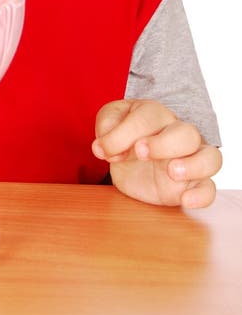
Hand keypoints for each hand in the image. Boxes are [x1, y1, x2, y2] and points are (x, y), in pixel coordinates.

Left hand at [92, 99, 221, 207]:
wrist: (132, 162)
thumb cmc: (124, 136)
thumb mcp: (109, 124)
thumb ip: (106, 126)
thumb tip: (103, 145)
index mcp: (155, 114)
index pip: (148, 116)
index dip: (127, 132)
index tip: (109, 149)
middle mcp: (179, 134)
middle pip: (187, 132)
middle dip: (164, 143)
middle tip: (140, 152)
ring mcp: (190, 159)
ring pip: (211, 157)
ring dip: (193, 165)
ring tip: (171, 172)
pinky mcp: (192, 185)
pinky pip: (209, 189)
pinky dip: (202, 195)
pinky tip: (185, 200)